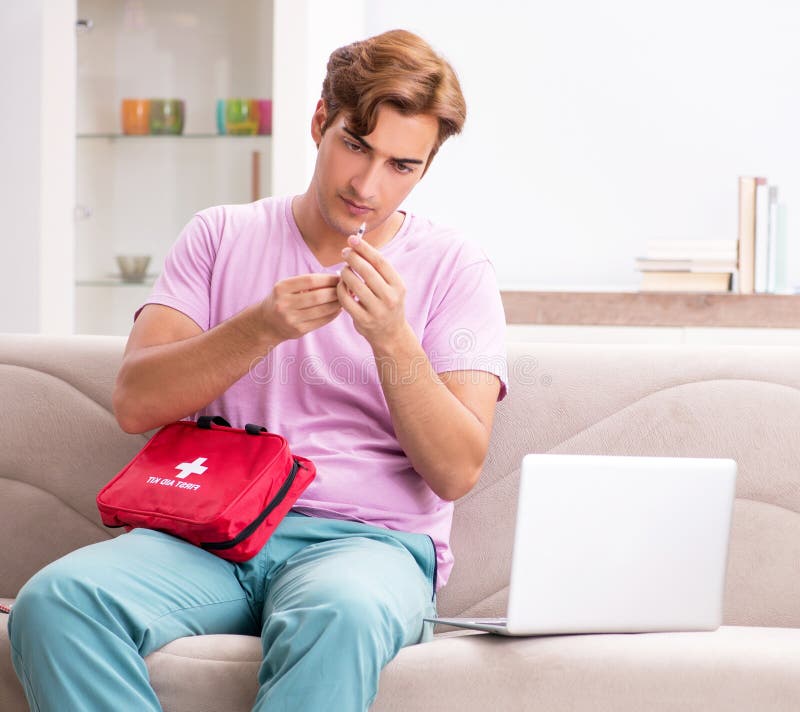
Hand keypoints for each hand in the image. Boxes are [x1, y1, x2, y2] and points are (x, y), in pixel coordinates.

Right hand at [259, 273, 341, 341]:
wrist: (266, 323)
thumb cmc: (282, 300)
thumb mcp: (287, 287)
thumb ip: (307, 282)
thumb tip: (336, 278)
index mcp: (282, 288)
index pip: (311, 280)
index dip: (328, 278)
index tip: (340, 277)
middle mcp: (284, 303)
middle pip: (318, 296)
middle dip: (335, 291)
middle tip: (346, 288)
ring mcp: (291, 319)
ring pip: (322, 310)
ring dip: (337, 303)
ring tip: (344, 298)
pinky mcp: (298, 330)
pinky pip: (321, 321)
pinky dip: (333, 314)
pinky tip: (338, 309)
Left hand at [337, 230, 407, 346]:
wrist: (391, 334)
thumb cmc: (387, 303)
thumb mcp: (391, 286)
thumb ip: (378, 269)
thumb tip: (357, 245)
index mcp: (398, 285)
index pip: (380, 262)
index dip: (365, 248)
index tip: (353, 239)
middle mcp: (390, 298)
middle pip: (367, 271)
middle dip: (353, 258)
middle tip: (345, 252)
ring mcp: (377, 310)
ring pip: (354, 284)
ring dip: (345, 273)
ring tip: (344, 269)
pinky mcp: (364, 320)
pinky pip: (346, 300)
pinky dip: (340, 289)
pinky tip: (341, 285)